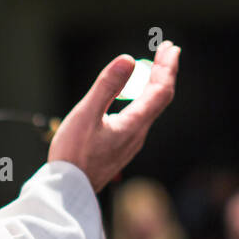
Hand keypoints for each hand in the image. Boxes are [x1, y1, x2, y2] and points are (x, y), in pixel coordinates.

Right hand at [48, 41, 179, 190]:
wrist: (68, 190)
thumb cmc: (73, 154)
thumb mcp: (87, 114)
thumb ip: (107, 86)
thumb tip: (128, 59)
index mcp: (134, 124)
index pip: (161, 91)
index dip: (168, 67)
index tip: (170, 48)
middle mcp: (137, 133)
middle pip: (159, 98)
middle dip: (164, 72)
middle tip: (166, 50)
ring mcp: (130, 142)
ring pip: (149, 109)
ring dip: (154, 85)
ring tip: (153, 68)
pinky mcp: (120, 148)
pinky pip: (139, 118)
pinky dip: (142, 99)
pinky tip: (133, 97)